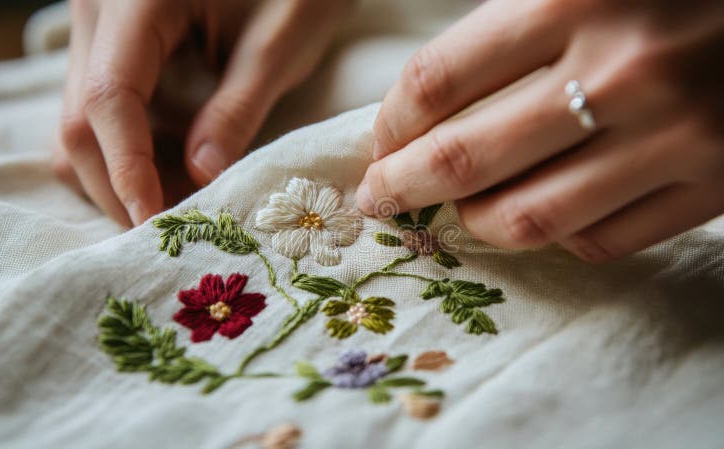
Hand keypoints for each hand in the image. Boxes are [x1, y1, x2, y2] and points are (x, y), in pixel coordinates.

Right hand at [54, 0, 351, 225]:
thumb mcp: (279, 43)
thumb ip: (237, 111)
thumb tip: (200, 179)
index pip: (108, 98)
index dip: (128, 170)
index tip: (156, 223)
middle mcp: (99, 8)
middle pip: (78, 117)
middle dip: (119, 182)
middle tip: (173, 226)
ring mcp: (99, 23)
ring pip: (79, 117)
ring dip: (120, 170)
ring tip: (181, 199)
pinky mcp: (111, 38)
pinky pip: (98, 104)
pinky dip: (128, 146)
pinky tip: (174, 166)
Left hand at [356, 0, 723, 261]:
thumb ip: (509, 24)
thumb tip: (421, 103)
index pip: (437, 79)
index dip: (390, 122)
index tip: (380, 144)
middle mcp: (625, 70)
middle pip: (468, 159)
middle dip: (403, 186)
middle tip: (379, 196)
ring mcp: (677, 136)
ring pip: (530, 217)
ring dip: (475, 222)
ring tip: (457, 211)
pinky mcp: (716, 184)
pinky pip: (603, 240)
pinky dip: (556, 236)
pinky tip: (542, 213)